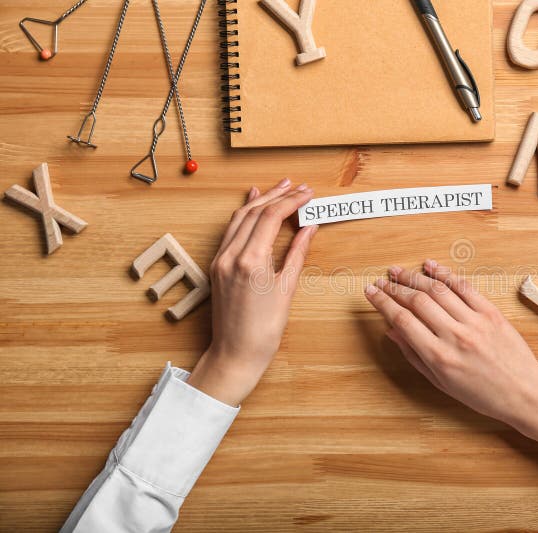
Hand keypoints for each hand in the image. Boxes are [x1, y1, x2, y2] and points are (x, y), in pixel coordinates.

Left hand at [188, 179, 317, 405]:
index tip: (308, 194)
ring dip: (260, 200)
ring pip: (240, 218)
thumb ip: (297, 253)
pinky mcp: (217, 265)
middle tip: (298, 186)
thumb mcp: (287, 289)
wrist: (235, 353)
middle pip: (255, 212)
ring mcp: (220, 259)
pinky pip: (230, 231)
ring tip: (278, 188)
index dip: (291, 201)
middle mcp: (231, 255)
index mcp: (251, 261)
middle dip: (278, 196)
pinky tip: (252, 203)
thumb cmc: (264, 330)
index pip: (271, 217)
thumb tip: (309, 228)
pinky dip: (244, 214)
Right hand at [364, 260, 537, 453]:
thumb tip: (392, 331)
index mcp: (439, 357)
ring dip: (414, 277)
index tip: (371, 293)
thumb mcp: (441, 383)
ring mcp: (474, 321)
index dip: (383, 303)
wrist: (523, 392)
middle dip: (394, 287)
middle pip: (417, 301)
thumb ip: (414, 355)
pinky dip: (444, 274)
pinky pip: (463, 287)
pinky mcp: (490, 312)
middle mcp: (455, 336)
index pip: (403, 320)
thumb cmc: (482, 394)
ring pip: (437, 290)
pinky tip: (430, 266)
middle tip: (381, 281)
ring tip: (398, 270)